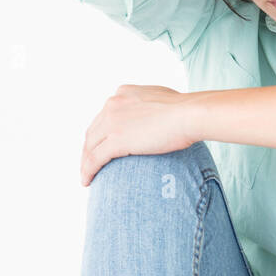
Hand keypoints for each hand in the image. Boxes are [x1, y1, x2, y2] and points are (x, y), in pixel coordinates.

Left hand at [80, 84, 195, 184]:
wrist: (190, 114)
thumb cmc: (187, 111)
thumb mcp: (163, 100)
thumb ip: (152, 107)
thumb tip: (156, 118)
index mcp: (123, 94)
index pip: (105, 116)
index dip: (101, 134)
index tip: (102, 146)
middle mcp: (113, 105)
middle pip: (93, 131)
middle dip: (89, 149)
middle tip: (89, 165)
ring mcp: (113, 122)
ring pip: (90, 146)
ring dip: (85, 163)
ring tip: (86, 177)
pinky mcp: (117, 140)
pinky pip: (95, 158)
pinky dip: (88, 171)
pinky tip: (87, 181)